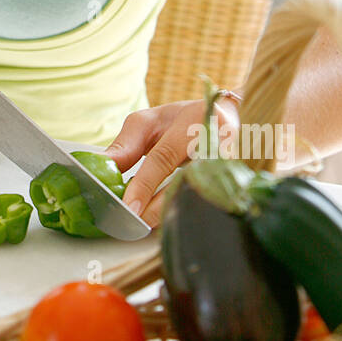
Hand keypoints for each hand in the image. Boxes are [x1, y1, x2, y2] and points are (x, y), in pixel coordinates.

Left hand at [98, 94, 241, 228]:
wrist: (228, 117)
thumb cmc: (183, 119)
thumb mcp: (151, 122)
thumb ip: (128, 144)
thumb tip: (104, 166)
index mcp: (193, 121)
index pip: (165, 157)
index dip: (145, 184)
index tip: (128, 206)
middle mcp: (218, 143)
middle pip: (184, 183)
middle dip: (156, 208)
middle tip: (133, 222)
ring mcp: (232, 165)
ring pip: (197, 198)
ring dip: (168, 214)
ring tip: (145, 223)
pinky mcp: (238, 182)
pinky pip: (208, 204)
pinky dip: (184, 213)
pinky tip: (168, 219)